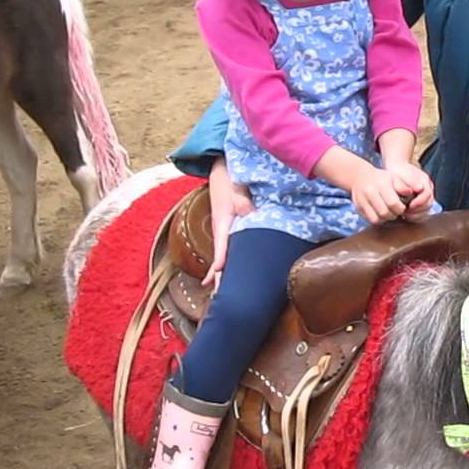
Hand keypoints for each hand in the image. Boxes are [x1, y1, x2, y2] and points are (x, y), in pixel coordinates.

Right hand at [203, 157, 253, 288]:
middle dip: (219, 278)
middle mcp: (221, 229)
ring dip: (222, 275)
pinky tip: (223, 276)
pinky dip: (224, 264)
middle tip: (220, 300)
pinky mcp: (228, 229)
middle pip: (220, 258)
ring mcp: (223, 231)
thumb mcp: (236, 188)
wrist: (220, 168)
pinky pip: (226, 250)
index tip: (217, 275)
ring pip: (222, 256)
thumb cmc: (230, 178)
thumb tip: (250, 216)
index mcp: (223, 221)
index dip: (220, 261)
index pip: (221, 245)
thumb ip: (243, 203)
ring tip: (221, 297)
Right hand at [350, 164, 410, 223]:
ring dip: (386, 219)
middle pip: (384, 212)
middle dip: (393, 215)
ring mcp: (362, 200)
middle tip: (396, 211)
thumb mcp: (394, 178)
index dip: (400, 209)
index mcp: (381, 183)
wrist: (360, 176)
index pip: (393, 203)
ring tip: (389, 213)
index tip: (402, 207)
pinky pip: (370, 220)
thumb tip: (411, 192)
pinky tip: (382, 214)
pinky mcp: (358, 207)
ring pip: (376, 219)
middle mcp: (370, 191)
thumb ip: (402, 186)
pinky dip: (378, 220)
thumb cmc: (382, 179)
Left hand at [385, 161, 433, 221]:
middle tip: (406, 213)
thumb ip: (411, 182)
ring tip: (406, 215)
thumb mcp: (403, 175)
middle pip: (429, 204)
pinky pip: (423, 212)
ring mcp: (426, 195)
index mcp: (425, 181)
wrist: (396, 168)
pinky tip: (407, 216)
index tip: (409, 206)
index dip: (419, 202)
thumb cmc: (398, 172)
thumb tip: (420, 188)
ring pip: (427, 209)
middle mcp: (428, 188)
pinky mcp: (422, 201)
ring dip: (417, 214)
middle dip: (417, 210)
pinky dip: (416, 216)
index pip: (427, 194)